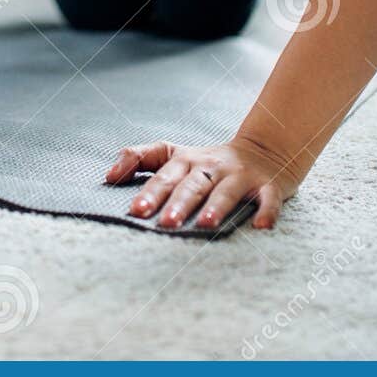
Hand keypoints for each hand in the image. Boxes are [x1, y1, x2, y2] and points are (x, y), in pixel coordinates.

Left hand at [103, 137, 302, 229]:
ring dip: (217, 207)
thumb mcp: (173, 154)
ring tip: (205, 224)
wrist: (264, 149)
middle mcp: (212, 167)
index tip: (136, 210)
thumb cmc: (208, 161)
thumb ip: (139, 159)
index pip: (165, 176)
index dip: (150, 192)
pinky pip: (268, 198)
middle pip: (193, 185)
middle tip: (165, 223)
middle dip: (178, 203)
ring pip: (226, 191)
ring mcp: (240, 176)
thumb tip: (108, 176)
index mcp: (186, 161)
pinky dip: (266, 211)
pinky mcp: (268, 185)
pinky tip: (260, 226)